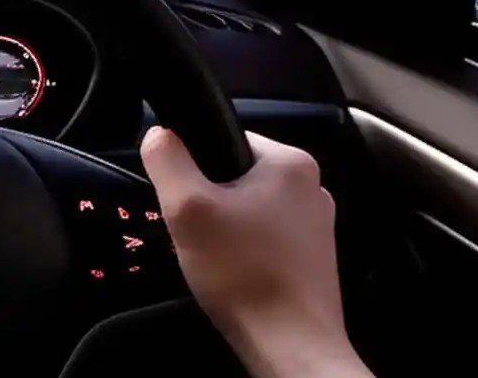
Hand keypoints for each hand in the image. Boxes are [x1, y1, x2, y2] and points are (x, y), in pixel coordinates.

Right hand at [140, 127, 371, 377]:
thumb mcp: (187, 208)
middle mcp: (313, 186)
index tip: (184, 199)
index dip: (194, 165)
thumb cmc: (242, 272)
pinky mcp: (315, 258)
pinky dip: (246, 252)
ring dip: (227, 228)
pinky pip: (266, 239)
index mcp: (291, 161)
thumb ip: (167, 160)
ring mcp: (318, 225)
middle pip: (237, 177)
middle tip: (194, 231)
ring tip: (214, 258)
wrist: (291, 345)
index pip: (227, 139)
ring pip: (250, 210)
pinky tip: (235, 275)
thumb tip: (159, 134)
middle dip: (210, 201)